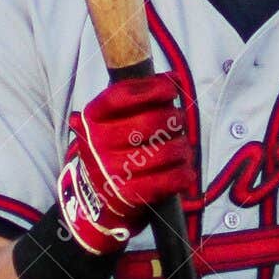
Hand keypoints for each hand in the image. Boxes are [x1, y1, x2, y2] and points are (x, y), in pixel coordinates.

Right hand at [59, 74, 193, 255]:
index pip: (121, 96)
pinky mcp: (129, 193)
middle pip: (149, 122)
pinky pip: (167, 180)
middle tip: (178, 122)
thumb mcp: (114, 121)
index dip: (151, 89)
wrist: (98, 198)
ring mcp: (112, 169)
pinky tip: (186, 170)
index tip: (172, 89)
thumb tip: (174, 80)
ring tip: (183, 147)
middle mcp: (97, 143)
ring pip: (164, 151)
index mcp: (92, 118)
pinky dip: (183, 173)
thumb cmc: (115, 151)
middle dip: (173, 120)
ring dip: (182, 147)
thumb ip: (139, 99)